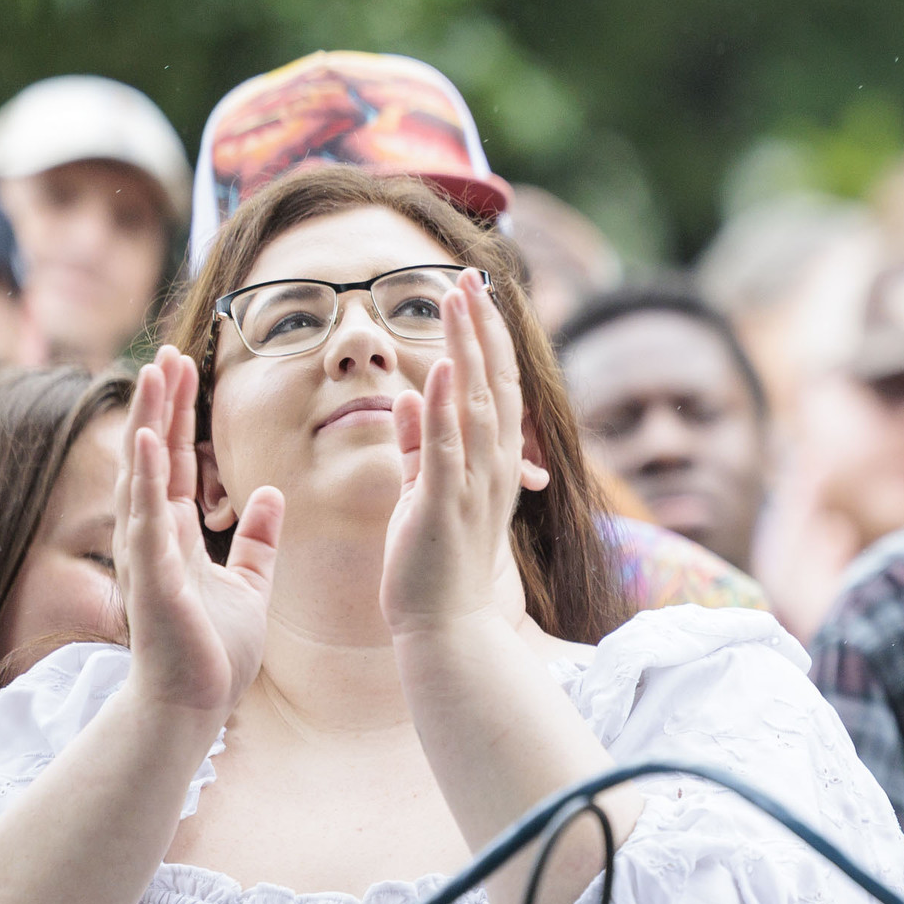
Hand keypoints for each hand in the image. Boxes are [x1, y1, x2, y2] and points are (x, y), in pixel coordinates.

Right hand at [115, 348, 278, 717]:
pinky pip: (148, 521)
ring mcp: (147, 555)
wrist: (194, 704)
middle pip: (156, 456)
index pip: (178, 462)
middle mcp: (154, 537)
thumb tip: (270, 495)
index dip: (180, 416)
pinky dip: (147, 480)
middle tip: (166, 352)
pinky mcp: (150, 578)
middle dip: (161, 404)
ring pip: (145, 476)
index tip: (185, 369)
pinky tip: (149, 443)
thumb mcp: (249, 583)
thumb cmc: (214, 650)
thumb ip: (256, 540)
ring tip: (154, 376)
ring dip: (150, 424)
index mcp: (177, 536)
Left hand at [382, 271, 546, 641]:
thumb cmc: (434, 564)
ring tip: (456, 299)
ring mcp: (474, 484)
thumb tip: (408, 393)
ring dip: (465, 346)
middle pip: (493, 380)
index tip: (474, 294)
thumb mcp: (425, 491)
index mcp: (493, 462)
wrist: (445, 627)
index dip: (487, 338)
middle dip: (481, 326)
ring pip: (474, 401)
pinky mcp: (443, 505)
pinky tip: (438, 366)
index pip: (495, 386)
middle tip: (468, 276)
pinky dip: (443, 404)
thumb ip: (420, 443)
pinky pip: (446, 446)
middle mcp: (495, 466)